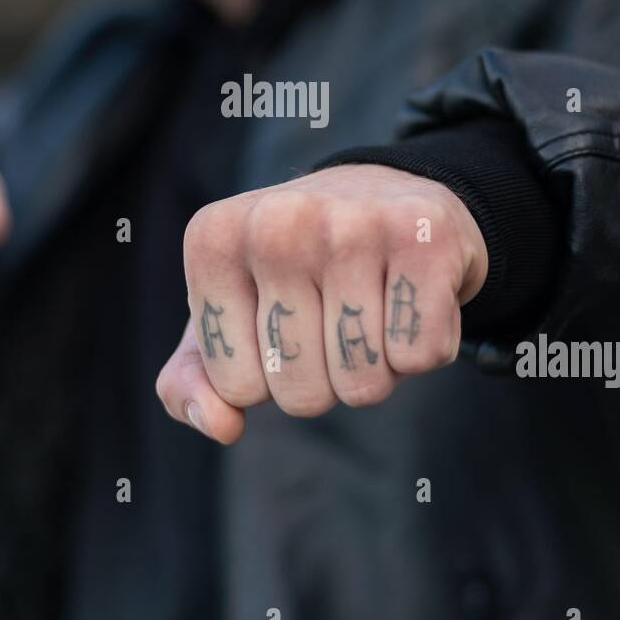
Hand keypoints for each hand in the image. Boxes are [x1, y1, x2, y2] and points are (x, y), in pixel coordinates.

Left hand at [156, 162, 487, 442]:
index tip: (284, 320)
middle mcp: (278, 220)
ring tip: (376, 305)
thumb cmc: (299, 267)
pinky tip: (414, 296)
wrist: (389, 194)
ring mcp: (354, 221)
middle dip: (327, 379)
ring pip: (365, 381)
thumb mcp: (229, 314)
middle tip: (338, 315)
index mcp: (215, 238)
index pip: (237, 386)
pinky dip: (425, 348)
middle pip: (302, 392)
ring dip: (379, 367)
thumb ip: (194, 380)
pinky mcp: (424, 232)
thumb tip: (220, 425)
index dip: (270, 375)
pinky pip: (422, 355)